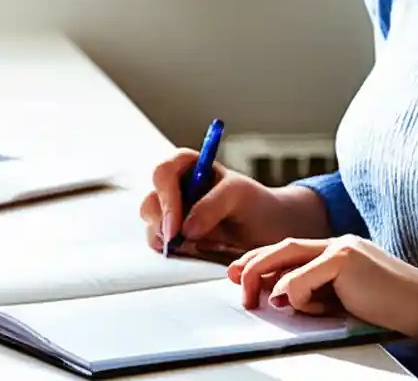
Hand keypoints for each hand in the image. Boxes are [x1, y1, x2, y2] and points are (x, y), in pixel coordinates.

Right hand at [139, 149, 333, 256]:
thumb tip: (185, 229)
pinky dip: (172, 251)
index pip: (163, 173)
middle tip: (179, 243)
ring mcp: (171, 212)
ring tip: (194, 247)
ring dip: (166, 239)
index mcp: (186, 165)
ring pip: (151, 225)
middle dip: (163, 223)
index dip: (166, 198)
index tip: (177, 226)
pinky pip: (160, 244)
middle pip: (150, 201)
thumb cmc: (254, 203)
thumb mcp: (238, 195)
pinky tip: (193, 252)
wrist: (267, 229)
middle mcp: (173, 187)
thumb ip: (212, 205)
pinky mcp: (173, 235)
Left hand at [228, 235, 417, 343]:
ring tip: (254, 297)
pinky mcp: (347, 258)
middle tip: (235, 280)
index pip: (291, 250)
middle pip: (283, 246)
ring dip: (265, 275)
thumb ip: (314, 293)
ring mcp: (343, 247)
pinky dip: (294, 289)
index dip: (262, 260)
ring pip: (289, 254)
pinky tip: (293, 303)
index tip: (239, 273)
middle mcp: (338, 244)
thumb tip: (279, 297)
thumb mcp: (342, 302)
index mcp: (337, 252)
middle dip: (253, 263)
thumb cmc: (390, 313)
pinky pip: (306, 273)